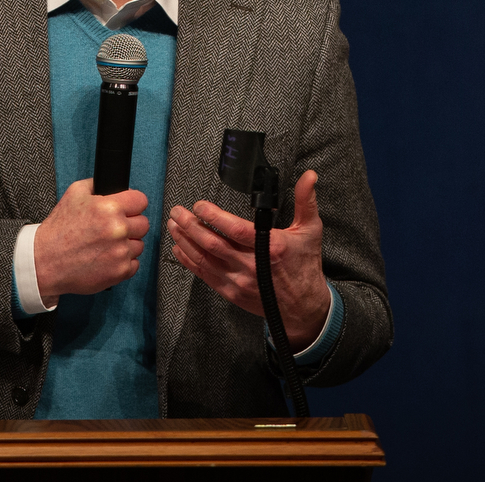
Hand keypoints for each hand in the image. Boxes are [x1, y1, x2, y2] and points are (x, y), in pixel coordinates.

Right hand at [34, 178, 149, 297]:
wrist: (45, 261)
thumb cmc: (58, 229)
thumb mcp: (73, 194)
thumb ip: (96, 184)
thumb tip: (112, 183)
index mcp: (109, 208)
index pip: (141, 200)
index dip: (133, 204)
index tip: (128, 209)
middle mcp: (118, 229)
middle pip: (143, 224)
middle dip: (131, 225)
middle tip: (114, 229)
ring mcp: (120, 252)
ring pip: (139, 245)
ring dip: (127, 245)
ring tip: (107, 245)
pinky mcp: (119, 271)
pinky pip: (134, 264)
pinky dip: (123, 263)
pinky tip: (107, 258)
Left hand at [168, 170, 329, 350]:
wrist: (304, 307)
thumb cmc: (306, 265)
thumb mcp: (310, 230)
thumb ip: (305, 201)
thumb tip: (309, 176)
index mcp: (270, 248)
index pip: (235, 230)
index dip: (214, 216)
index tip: (200, 205)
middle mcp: (252, 266)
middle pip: (213, 244)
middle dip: (190, 226)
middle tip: (177, 211)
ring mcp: (239, 282)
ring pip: (204, 260)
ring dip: (185, 241)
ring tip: (173, 225)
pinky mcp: (231, 293)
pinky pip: (205, 276)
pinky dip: (189, 261)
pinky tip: (179, 249)